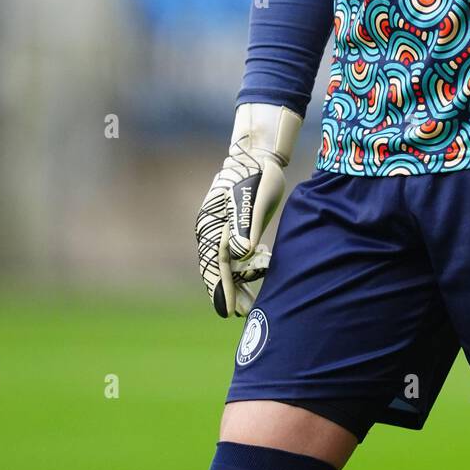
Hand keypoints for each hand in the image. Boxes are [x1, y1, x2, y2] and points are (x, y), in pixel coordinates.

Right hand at [196, 102, 302, 317]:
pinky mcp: (231, 228)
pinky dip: (241, 268)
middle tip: (242, 314)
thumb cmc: (258, 175)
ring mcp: (219, 229)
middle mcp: (211, 230)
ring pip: (225, 264)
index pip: (216, 263)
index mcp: (213, 225)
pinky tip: (256, 273)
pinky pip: (232, 255)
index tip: (227, 310)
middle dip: (228, 292)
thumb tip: (242, 254)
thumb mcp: (255, 199)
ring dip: (236, 283)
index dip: (222, 288)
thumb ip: (247, 225)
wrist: (257, 155)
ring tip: (249, 305)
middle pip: (217, 268)